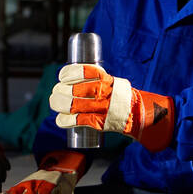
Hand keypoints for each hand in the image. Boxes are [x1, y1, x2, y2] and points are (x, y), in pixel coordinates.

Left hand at [49, 64, 176, 151]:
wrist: (138, 114)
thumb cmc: (119, 96)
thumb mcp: (110, 82)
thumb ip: (94, 79)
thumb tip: (70, 79)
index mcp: (106, 79)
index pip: (84, 71)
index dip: (69, 73)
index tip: (62, 76)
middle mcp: (103, 92)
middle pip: (73, 90)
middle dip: (59, 91)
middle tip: (55, 92)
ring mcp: (101, 107)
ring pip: (73, 105)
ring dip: (59, 105)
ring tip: (54, 104)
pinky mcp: (99, 121)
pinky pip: (78, 121)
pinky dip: (65, 121)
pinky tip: (60, 120)